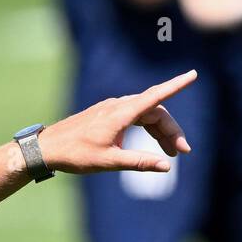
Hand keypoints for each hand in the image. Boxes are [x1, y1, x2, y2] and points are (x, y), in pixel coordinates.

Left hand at [37, 69, 196, 174]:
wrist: (47, 148)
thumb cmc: (75, 154)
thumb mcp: (109, 161)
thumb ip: (139, 162)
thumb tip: (166, 166)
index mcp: (121, 113)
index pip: (156, 97)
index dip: (176, 85)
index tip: (194, 74)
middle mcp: (118, 106)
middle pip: (155, 112)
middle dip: (171, 131)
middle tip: (182, 152)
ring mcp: (112, 109)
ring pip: (145, 115)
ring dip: (160, 132)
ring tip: (168, 154)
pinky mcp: (106, 115)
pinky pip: (134, 117)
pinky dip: (146, 129)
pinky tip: (150, 143)